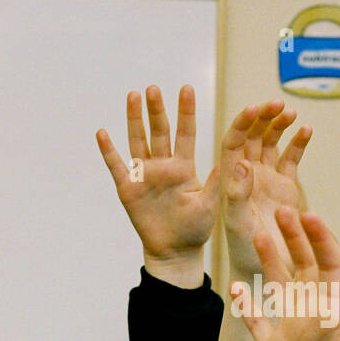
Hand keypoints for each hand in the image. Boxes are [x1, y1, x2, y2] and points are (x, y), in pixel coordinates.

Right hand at [96, 85, 217, 283]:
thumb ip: (220, 181)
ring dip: (134, 119)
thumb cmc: (195, 229)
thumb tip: (237, 159)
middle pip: (159, 132)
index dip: (185, 112)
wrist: (174, 252)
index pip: (185, 133)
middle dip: (156, 109)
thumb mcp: (212, 204)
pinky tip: (102, 133)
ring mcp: (144, 176)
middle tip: (153, 88)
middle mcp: (163, 167)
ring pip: (138, 141)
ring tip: (133, 96)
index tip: (186, 89)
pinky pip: (116, 166)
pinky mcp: (128, 190)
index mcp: (184, 167)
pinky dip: (109, 151)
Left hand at [220, 100, 310, 275]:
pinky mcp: (285, 184)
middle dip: (262, 117)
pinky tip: (306, 130)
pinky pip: (290, 157)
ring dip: (279, 125)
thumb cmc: (246, 247)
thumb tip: (241, 162)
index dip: (242, 124)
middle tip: (277, 103)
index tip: (254, 108)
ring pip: (271, 142)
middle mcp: (246, 174)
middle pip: (252, 136)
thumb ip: (237, 193)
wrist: (268, 264)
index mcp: (230, 179)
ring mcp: (266, 177)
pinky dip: (298, 142)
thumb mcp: (238, 221)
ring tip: (290, 113)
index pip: (233, 143)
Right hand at [237, 208, 339, 340]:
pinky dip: (245, 305)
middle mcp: (313, 311)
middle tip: (280, 211)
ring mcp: (291, 328)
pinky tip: (235, 288)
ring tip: (257, 234)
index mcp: (336, 308)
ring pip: (278, 285)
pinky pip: (256, 322)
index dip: (319, 240)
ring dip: (268, 260)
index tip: (308, 217)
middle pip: (302, 265)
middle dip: (293, 237)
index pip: (328, 264)